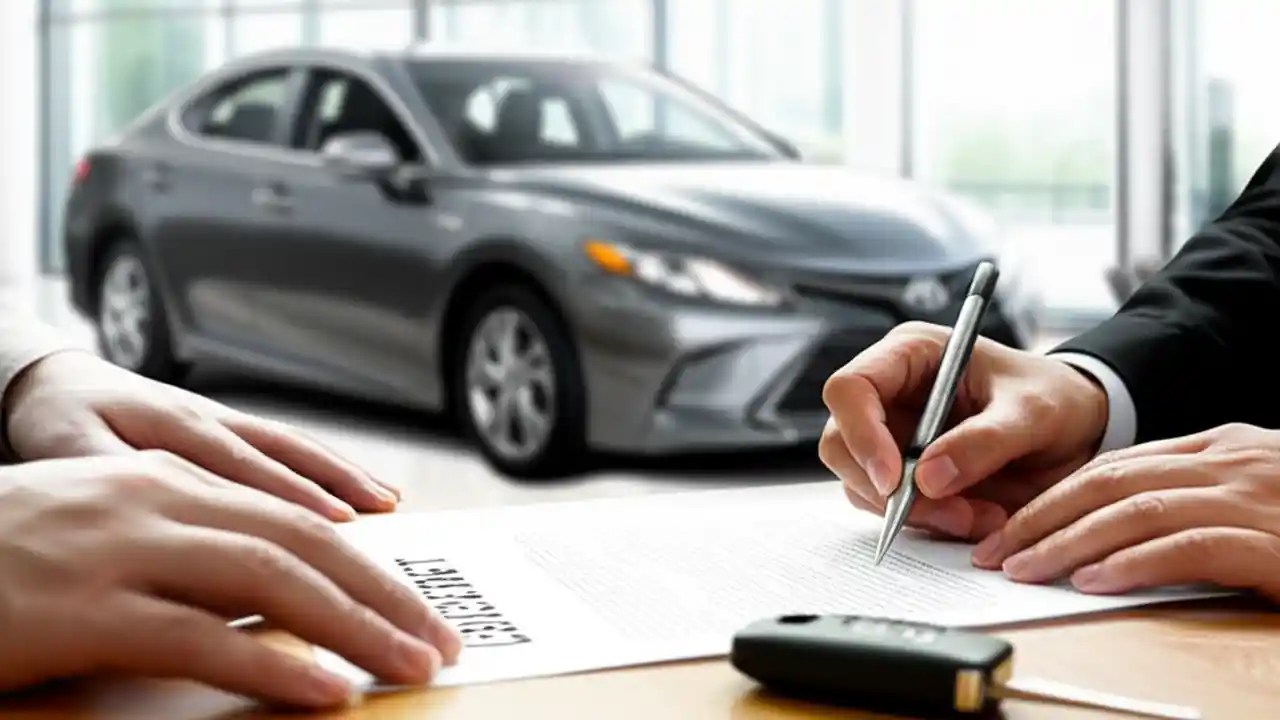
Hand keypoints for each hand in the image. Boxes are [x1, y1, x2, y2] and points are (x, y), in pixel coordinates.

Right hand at [0, 452, 460, 706]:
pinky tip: (324, 689)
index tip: (419, 606)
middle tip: (442, 640)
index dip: (367, 566)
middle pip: (301, 543)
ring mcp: (117, 550)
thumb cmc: (4, 561)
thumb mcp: (105, 537)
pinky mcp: (82, 610)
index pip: (292, 521)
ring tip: (413, 664)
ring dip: (355, 627)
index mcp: (162, 482)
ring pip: (270, 580)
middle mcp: (151, 500)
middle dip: (384, 594)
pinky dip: (273, 663)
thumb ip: (187, 555)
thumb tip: (275, 605)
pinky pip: (201, 637)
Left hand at [3, 352, 399, 520]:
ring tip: (389, 503)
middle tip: (377, 519)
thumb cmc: (57, 423)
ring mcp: (226, 422)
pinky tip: (366, 495)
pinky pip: (291, 448)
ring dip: (343, 476)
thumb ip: (105, 470)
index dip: (287, 494)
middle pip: (282, 456)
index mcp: (169, 425)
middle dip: (333, 489)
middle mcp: (208, 418)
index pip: (237, 465)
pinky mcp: (233, 429)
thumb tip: (150, 496)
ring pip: (295, 447)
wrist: (55, 382)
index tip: (331, 522)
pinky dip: (331, 470)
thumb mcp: (61, 447)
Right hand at [820, 322, 1108, 539]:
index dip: (861, 434)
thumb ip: (984, 441)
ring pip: (862, 483)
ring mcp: (892, 437)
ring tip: (979, 516)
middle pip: (842, 443)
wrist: (1077, 430)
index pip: (850, 388)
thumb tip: (929, 478)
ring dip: (914, 512)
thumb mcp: (1034, 413)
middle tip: (948, 512)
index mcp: (910, 355)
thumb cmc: (1055, 399)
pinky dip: (929, 523)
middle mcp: (890, 395)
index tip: (895, 480)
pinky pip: (891, 508)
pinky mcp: (904, 475)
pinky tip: (976, 517)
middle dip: (888, 487)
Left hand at [971, 423, 1279, 598]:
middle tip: (994, 550)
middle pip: (1110, 480)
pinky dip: (1133, 563)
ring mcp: (1254, 498)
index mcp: (1220, 445)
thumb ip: (1190, 495)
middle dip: (1042, 516)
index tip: (1008, 526)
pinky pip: (1189, 547)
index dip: (1053, 495)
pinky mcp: (1275, 543)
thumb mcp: (1250, 493)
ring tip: (1025, 569)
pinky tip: (1093, 582)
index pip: (1115, 463)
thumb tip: (1110, 528)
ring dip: (1069, 541)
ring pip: (1136, 509)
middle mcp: (1230, 461)